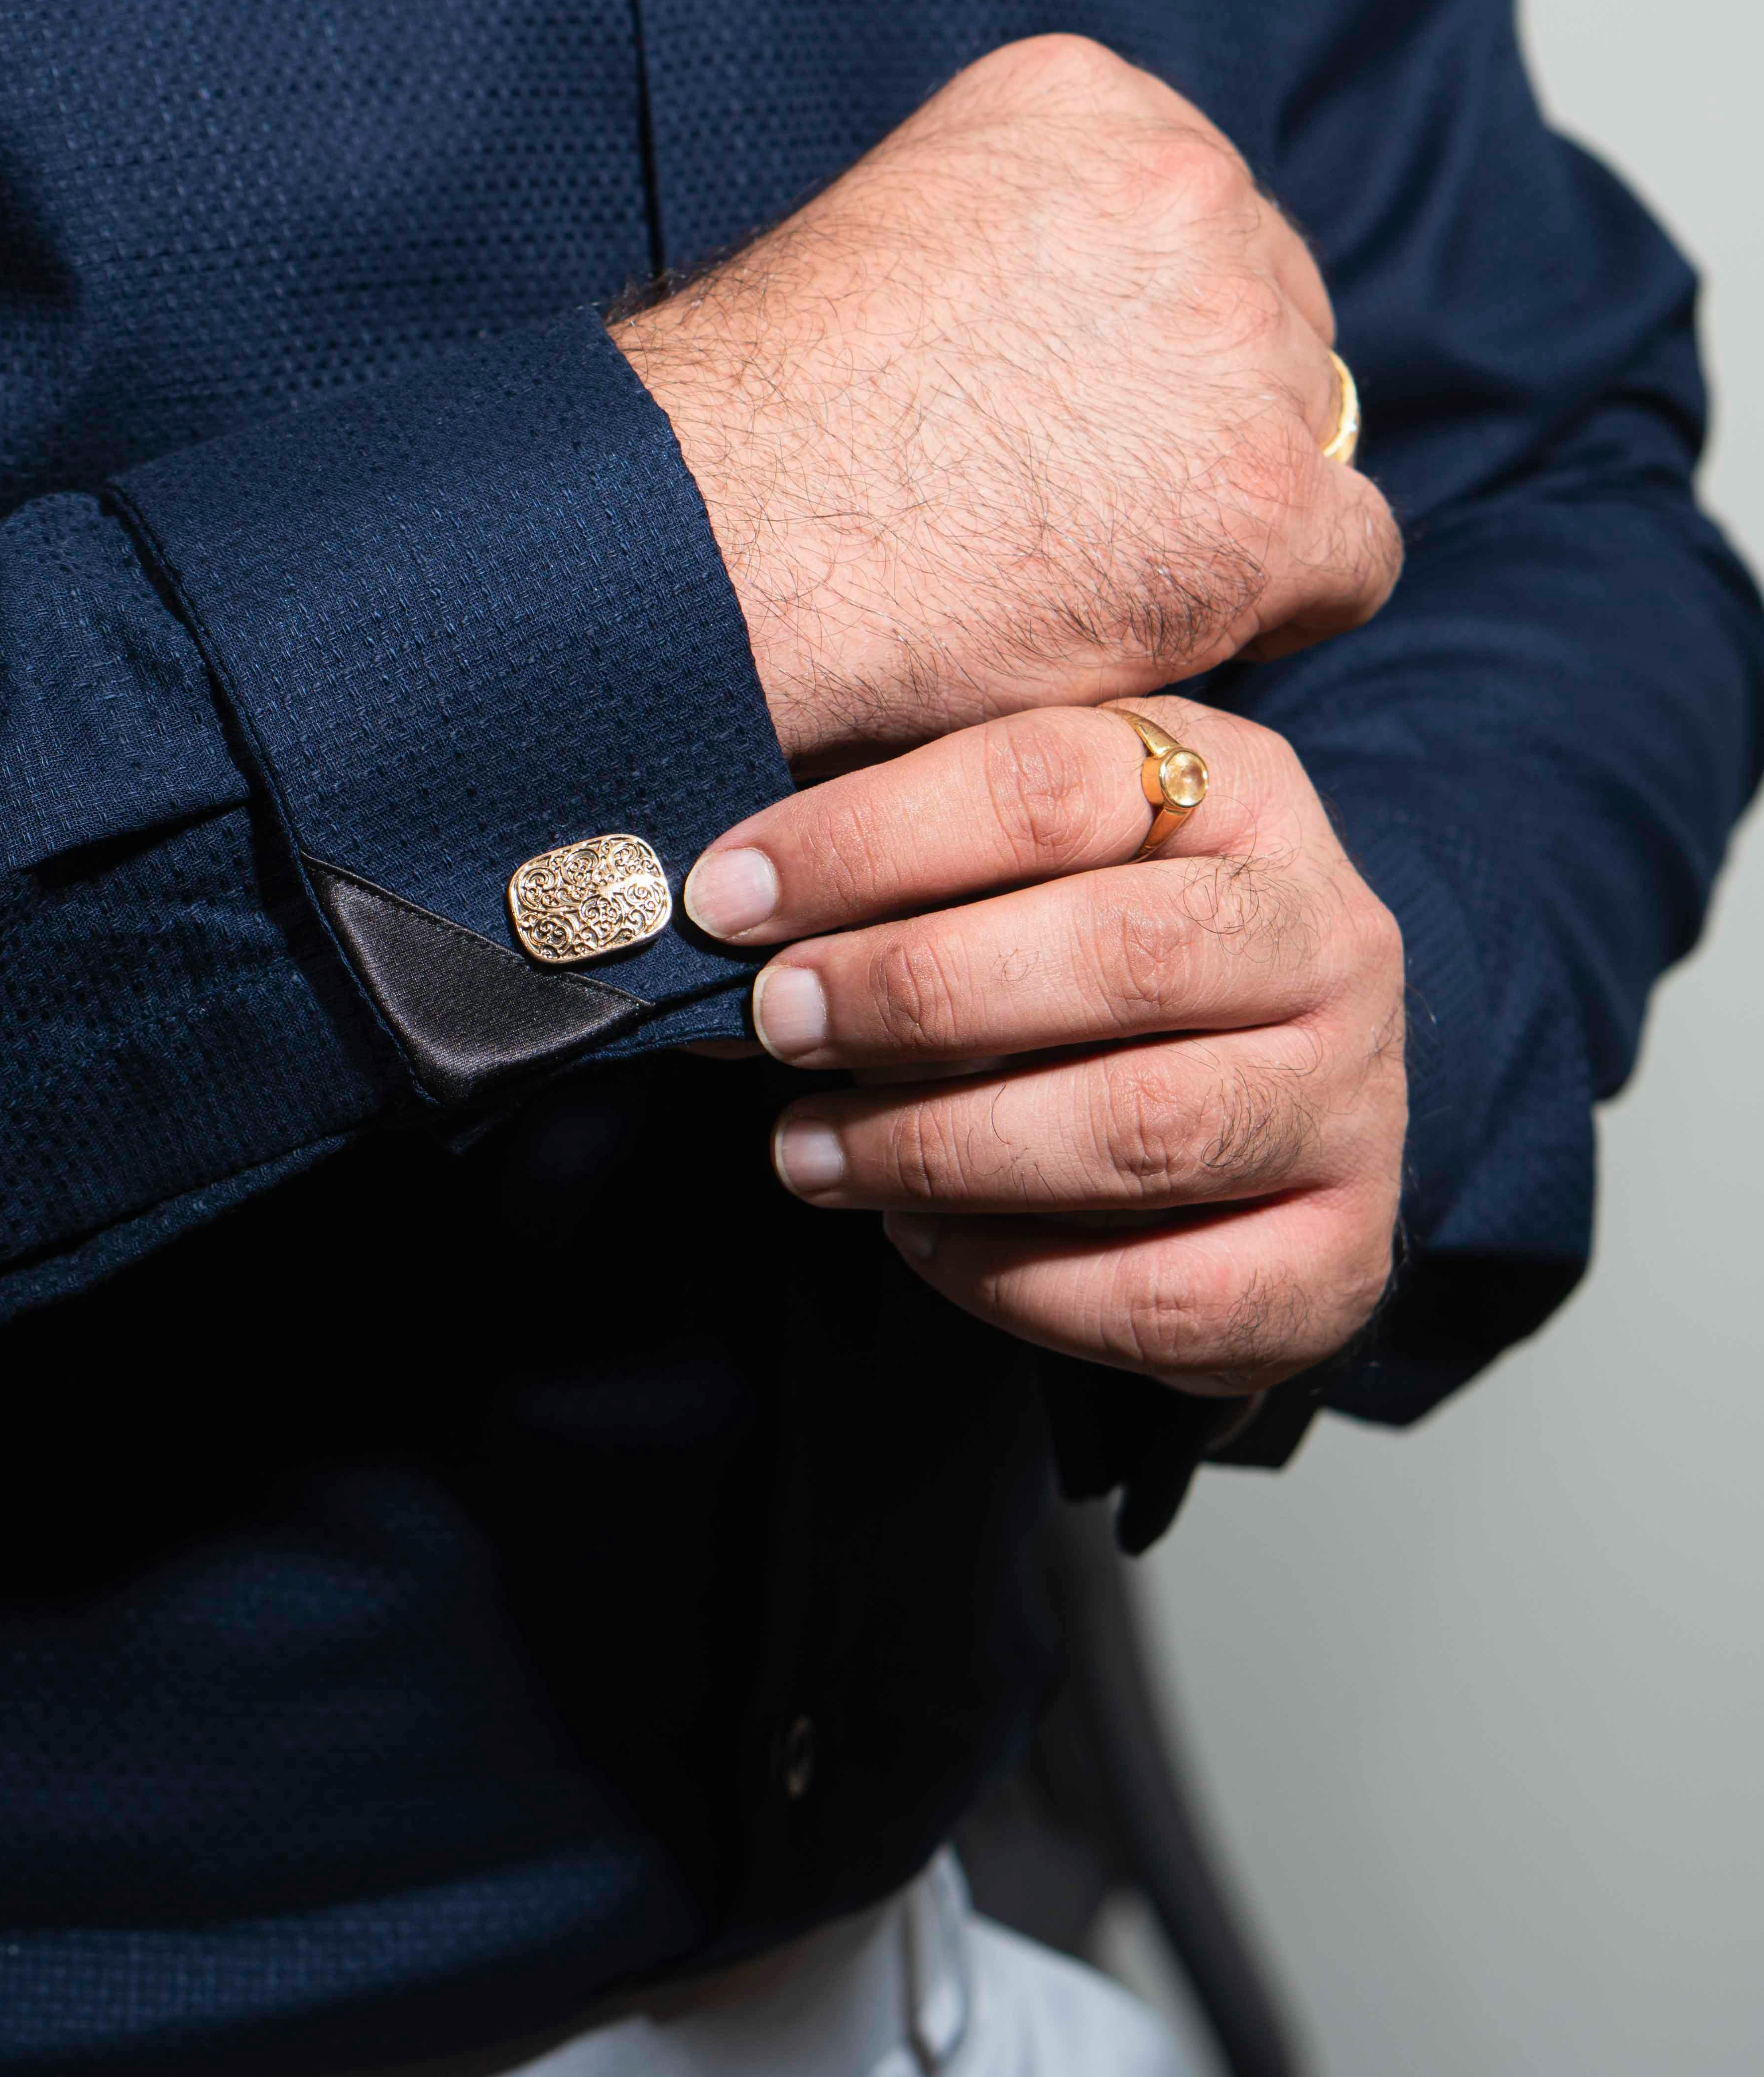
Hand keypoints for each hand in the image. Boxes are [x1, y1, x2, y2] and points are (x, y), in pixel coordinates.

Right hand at [612, 35, 1399, 768]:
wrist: (717, 526)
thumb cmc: (761, 412)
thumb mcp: (897, 222)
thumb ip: (1022, 237)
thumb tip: (1088, 324)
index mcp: (1090, 97)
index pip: (1201, 216)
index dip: (1151, 332)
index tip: (1082, 401)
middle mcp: (1187, 189)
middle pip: (1270, 314)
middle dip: (1197, 407)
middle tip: (1086, 497)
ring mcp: (1236, 345)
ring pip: (1305, 429)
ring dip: (1225, 498)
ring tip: (1095, 563)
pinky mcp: (1260, 501)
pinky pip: (1354, 554)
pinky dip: (1281, 600)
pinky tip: (1176, 621)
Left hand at [683, 698, 1405, 1391]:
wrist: (1260, 1095)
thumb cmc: (1091, 949)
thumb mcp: (1021, 855)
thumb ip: (905, 854)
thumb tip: (722, 907)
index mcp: (1244, 794)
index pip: (1054, 783)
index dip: (872, 838)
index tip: (729, 896)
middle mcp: (1329, 935)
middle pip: (1122, 954)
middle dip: (915, 991)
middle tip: (781, 1024)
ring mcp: (1353, 1102)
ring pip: (1144, 1129)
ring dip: (942, 1146)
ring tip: (811, 1151)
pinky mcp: (1340, 1256)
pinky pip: (1169, 1293)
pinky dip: (1016, 1278)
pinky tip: (919, 1239)